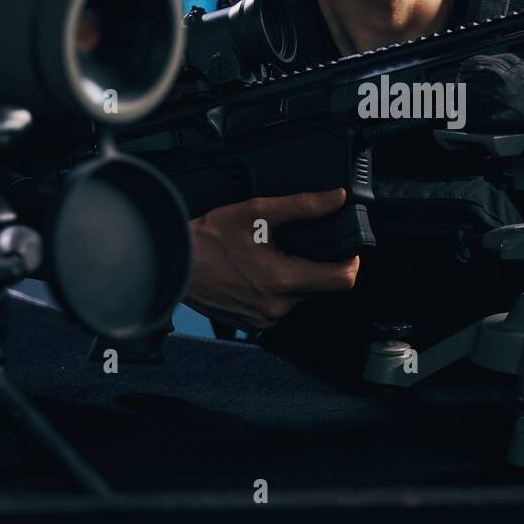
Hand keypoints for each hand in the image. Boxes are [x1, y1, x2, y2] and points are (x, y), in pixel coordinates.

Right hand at [184, 188, 359, 331]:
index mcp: (284, 280)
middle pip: (320, 287)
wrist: (173, 262)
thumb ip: (302, 206)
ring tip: (268, 258)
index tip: (346, 249)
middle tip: (292, 246)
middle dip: (314, 266)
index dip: (350, 261)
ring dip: (293, 279)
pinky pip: (278, 308)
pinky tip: (256, 274)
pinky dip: (275, 292)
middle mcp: (277, 307)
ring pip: (299, 298)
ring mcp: (264, 319)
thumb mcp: (257, 211)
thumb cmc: (208, 239)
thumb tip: (335, 199)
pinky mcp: (252, 325)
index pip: (342, 279)